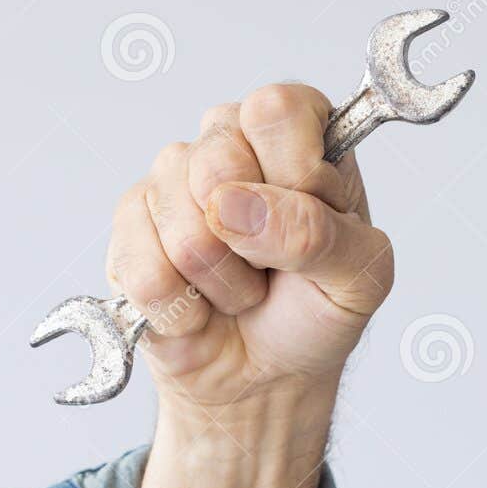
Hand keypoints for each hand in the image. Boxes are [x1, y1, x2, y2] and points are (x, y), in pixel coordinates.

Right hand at [106, 83, 394, 424]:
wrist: (264, 376)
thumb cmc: (316, 314)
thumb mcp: (358, 278)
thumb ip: (316, 232)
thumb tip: (233, 203)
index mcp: (297, 132)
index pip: (275, 110)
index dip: (293, 175)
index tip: (313, 219)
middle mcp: (228, 140)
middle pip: (216, 159)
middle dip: (251, 241)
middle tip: (271, 267)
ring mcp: (170, 181)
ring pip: (180, 222)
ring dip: (220, 282)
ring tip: (239, 291)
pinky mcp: (128, 229)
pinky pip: (144, 268)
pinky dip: (182, 309)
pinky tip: (198, 308)